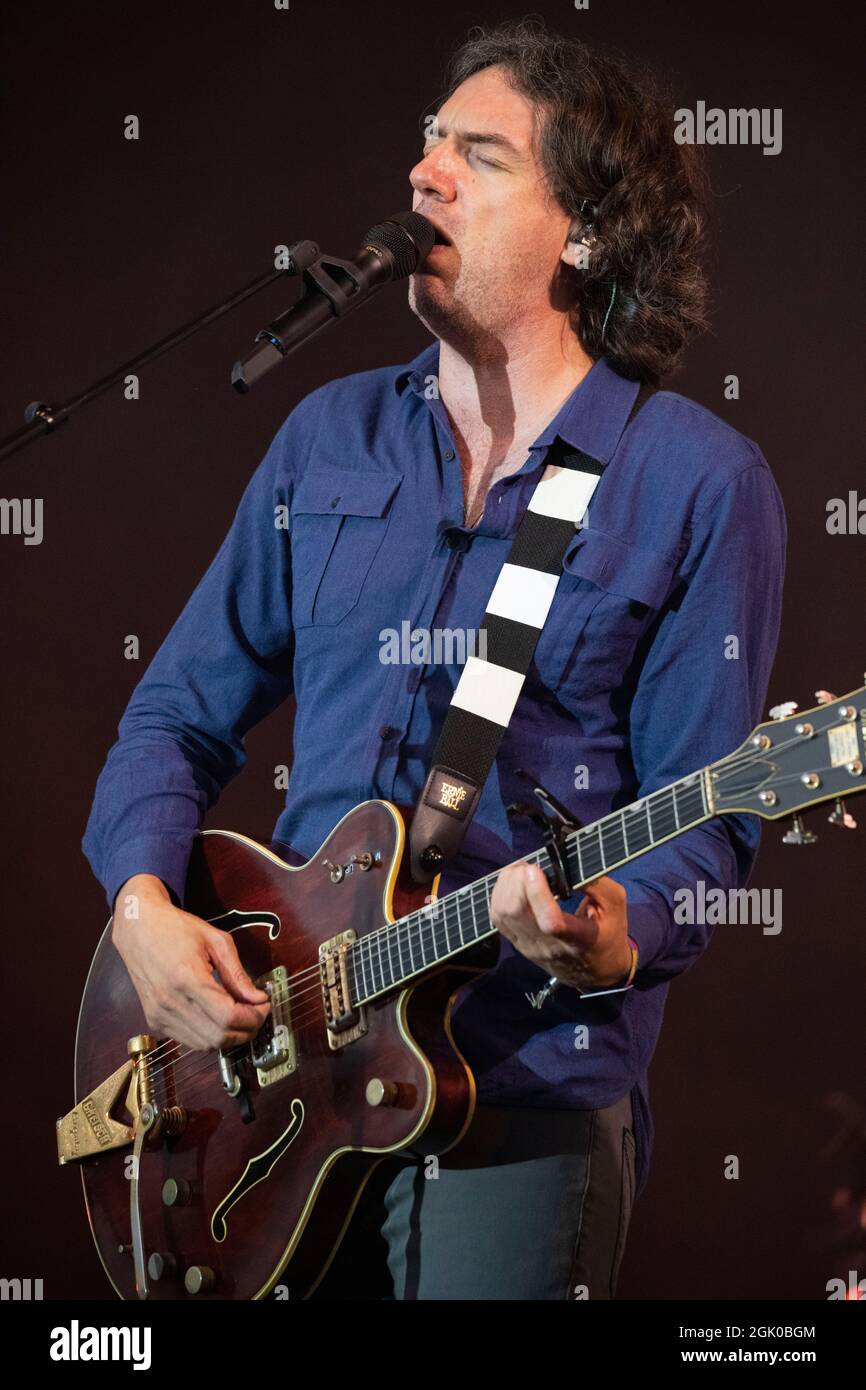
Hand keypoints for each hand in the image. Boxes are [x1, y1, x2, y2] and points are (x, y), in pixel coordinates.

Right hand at [112, 874, 270, 1050]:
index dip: (253, 1016)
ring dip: (229, 1036)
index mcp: (187, 978)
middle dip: (246, 1029)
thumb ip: (238, 974)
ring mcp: (160, 1014)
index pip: (228, 1016)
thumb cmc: (175, 929)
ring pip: (205, 1045)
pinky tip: (218, 1018)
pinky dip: (210, 1035)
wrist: (139, 929)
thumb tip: (258, 998)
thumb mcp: (216, 941)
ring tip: (241, 1015)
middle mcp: (170, 1002)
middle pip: (219, 1036)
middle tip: (257, 1013)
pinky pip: (189, 1040)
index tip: (264, 1006)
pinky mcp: (155, 1021)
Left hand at [490, 863, 631, 991]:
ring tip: (520, 871)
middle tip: (529, 866)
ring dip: (505, 884)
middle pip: (516, 912)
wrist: (596, 971)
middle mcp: (548, 945)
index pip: (550, 922)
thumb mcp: (615, 905)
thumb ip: (596, 882)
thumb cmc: (608, 933)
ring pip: (502, 913)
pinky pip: (497, 917)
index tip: (534, 870)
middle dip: (516, 880)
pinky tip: (512, 884)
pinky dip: (499, 895)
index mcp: (578, 938)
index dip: (537, 894)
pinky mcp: (518, 944)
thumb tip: (566, 862)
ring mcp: (529, 946)